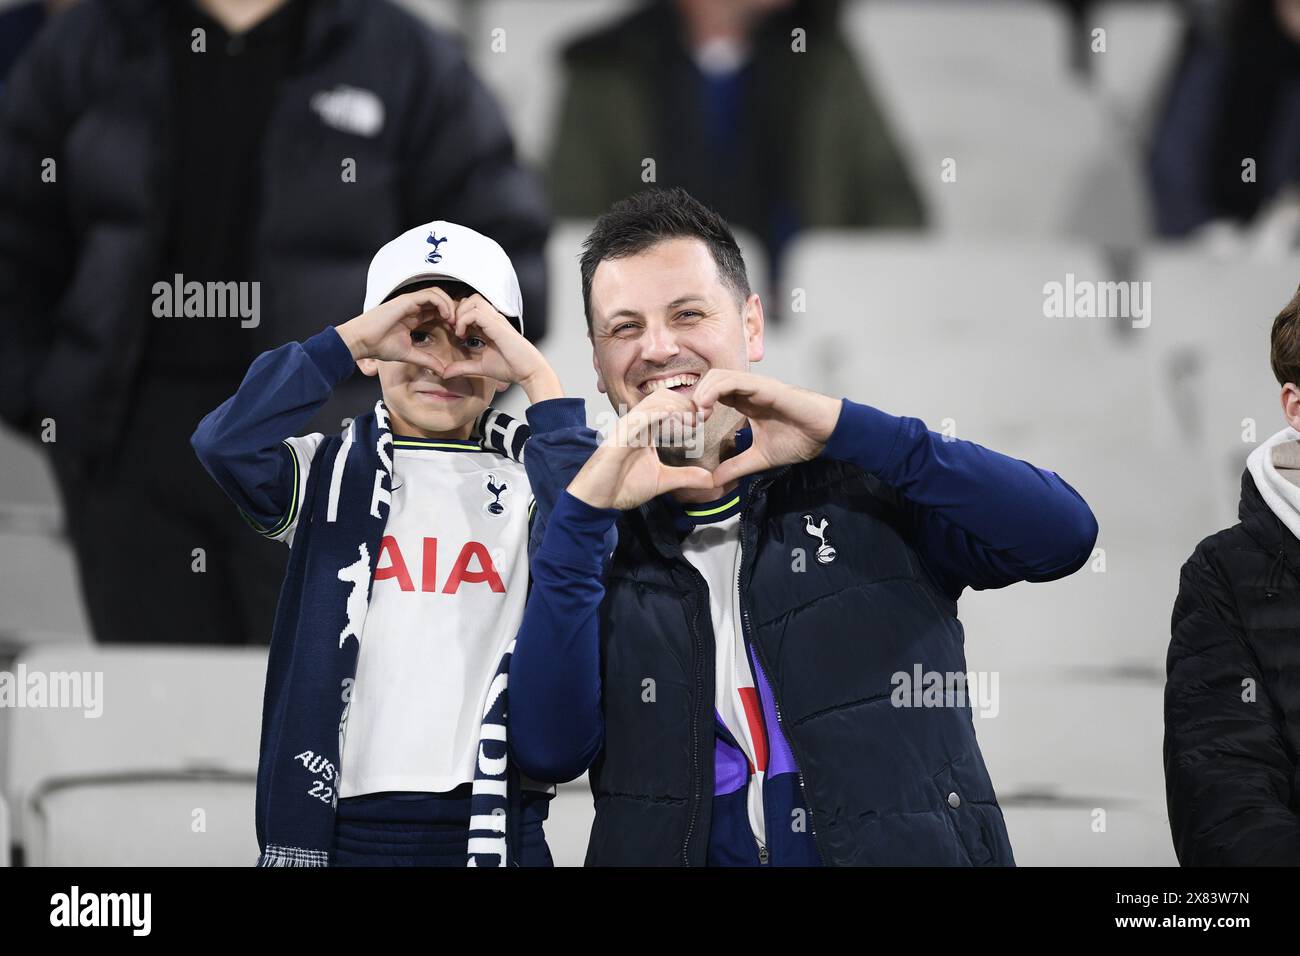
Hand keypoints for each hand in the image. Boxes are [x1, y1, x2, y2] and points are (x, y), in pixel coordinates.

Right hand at [335, 288, 453, 373]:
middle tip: (461, 324)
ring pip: (437, 294)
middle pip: (440, 300)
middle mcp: (413, 307)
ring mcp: (409, 302)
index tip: (459, 332)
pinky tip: (446, 315)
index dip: (451, 319)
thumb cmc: (378, 346)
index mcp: (414, 317)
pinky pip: (429, 295)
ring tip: (454, 320)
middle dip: (454, 310)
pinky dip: (441, 303)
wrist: (362, 341)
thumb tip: (442, 370)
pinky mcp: (406, 300)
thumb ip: (426, 360)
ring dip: (449, 305)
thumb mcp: (409, 355)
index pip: (438, 312)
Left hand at [438, 293, 562, 402]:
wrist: (528, 371)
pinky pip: (475, 313)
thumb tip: (445, 373)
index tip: (454, 334)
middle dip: (457, 311)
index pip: (471, 308)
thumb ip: (463, 367)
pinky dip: (463, 321)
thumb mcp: (481, 367)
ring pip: (472, 300)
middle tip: (453, 329)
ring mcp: (495, 320)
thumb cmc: (511, 367)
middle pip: (471, 299)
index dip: (458, 317)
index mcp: (490, 325)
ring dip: (460, 313)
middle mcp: (493, 319)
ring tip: (458, 330)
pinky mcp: (496, 325)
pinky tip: (462, 335)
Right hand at [568, 389, 714, 509]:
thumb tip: (711, 480)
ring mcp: (626, 429)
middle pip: (663, 396)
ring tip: (693, 420)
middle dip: (686, 403)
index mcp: (645, 429)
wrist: (597, 502)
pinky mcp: (618, 439)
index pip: (668, 405)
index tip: (705, 418)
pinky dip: (657, 414)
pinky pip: (638, 419)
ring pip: (652, 403)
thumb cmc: (622, 487)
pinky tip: (672, 416)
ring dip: (676, 407)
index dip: (688, 407)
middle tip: (703, 417)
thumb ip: (686, 477)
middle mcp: (635, 424)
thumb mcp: (662, 481)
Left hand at [692, 369, 841, 486]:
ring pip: (719, 376)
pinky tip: (709, 407)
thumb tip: (714, 482)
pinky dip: (716, 389)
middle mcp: (748, 390)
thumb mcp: (760, 458)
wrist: (826, 434)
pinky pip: (736, 380)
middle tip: (692, 421)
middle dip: (695, 397)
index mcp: (745, 402)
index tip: (691, 427)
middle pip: (711, 380)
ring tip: (698, 414)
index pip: (713, 393)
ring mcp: (756, 386)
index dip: (698, 405)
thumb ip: (736, 467)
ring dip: (703, 392)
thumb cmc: (799, 440)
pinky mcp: (765, 387)